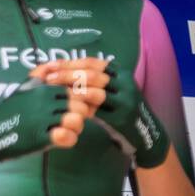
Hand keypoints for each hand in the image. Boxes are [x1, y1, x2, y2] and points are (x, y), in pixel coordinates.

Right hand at [0, 75, 95, 169]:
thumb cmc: (10, 110)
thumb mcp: (24, 88)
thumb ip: (40, 74)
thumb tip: (54, 63)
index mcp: (44, 88)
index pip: (77, 90)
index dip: (81, 99)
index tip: (72, 106)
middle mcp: (44, 101)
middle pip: (81, 105)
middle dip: (81, 114)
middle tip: (71, 119)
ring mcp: (41, 119)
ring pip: (77, 120)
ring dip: (76, 127)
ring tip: (66, 129)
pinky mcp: (38, 138)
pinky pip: (67, 137)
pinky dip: (68, 139)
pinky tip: (59, 138)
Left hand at [36, 59, 168, 168]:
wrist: (146, 132)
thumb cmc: (123, 111)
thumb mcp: (116, 90)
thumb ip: (99, 81)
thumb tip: (67, 71)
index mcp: (122, 73)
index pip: (93, 63)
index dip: (71, 63)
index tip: (51, 65)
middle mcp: (125, 84)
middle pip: (93, 74)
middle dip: (67, 75)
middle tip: (48, 78)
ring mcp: (125, 101)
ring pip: (95, 92)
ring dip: (72, 92)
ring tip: (54, 93)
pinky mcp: (121, 118)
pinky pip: (96, 112)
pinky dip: (80, 109)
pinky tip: (67, 110)